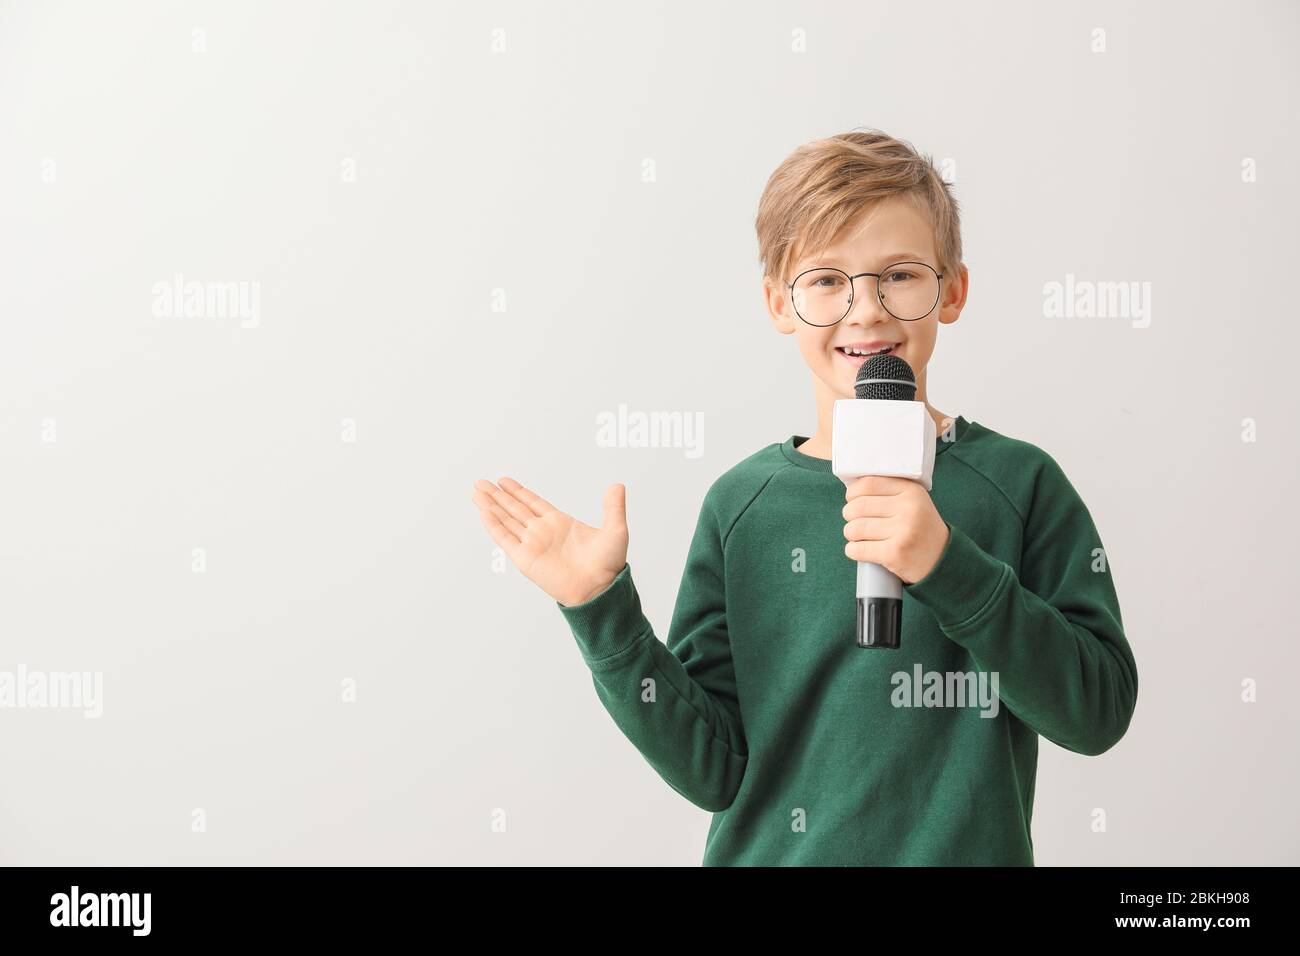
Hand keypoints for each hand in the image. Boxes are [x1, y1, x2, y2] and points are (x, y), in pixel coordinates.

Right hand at [472, 477, 628, 606]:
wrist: (600, 589)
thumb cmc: (609, 565)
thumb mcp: (615, 530)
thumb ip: (613, 507)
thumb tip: (618, 485)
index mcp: (560, 523)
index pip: (533, 503)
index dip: (518, 491)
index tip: (504, 480)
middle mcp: (543, 532)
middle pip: (514, 509)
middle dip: (498, 495)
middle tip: (482, 482)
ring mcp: (532, 544)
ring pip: (506, 520)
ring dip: (491, 506)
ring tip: (477, 492)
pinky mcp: (525, 558)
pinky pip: (505, 538)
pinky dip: (493, 525)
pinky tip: (483, 512)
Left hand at [842, 475, 949, 583]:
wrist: (942, 560)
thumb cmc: (920, 529)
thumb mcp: (913, 501)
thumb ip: (889, 491)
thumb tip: (852, 488)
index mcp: (911, 491)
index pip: (868, 484)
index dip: (853, 493)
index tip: (852, 500)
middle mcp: (909, 508)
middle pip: (858, 507)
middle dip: (849, 515)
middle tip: (855, 521)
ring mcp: (903, 531)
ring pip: (854, 529)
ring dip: (850, 534)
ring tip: (859, 537)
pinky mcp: (895, 553)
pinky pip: (858, 549)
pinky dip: (852, 550)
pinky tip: (859, 550)